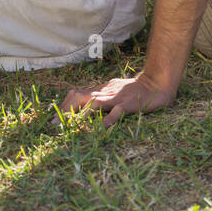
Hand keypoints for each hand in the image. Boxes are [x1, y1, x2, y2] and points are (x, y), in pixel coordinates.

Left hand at [59, 71, 178, 125]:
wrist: (158, 82)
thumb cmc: (136, 90)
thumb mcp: (115, 91)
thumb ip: (103, 97)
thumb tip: (86, 105)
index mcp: (101, 89)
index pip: (76, 94)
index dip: (63, 105)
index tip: (54, 119)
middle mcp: (105, 92)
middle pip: (79, 96)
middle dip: (65, 110)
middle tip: (54, 126)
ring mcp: (117, 98)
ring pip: (93, 103)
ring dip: (79, 115)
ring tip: (68, 126)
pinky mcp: (129, 104)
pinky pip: (117, 112)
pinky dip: (108, 120)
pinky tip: (100, 128)